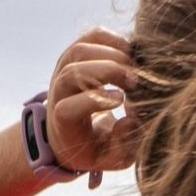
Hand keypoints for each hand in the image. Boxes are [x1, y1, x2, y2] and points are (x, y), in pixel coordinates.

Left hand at [46, 28, 140, 174]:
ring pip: (80, 50)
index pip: (69, 107)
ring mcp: (64, 69)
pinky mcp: (76, 54)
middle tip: (136, 80)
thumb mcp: (111, 158)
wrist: (74, 129)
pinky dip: (111, 38)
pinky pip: (89, 37)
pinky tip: (131, 50)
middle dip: (107, 72)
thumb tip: (130, 118)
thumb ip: (122, 144)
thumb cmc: (96, 147)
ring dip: (110, 53)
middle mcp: (59, 92)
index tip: (123, 100)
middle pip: (73, 72)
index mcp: (64, 123)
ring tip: (136, 65)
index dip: (95, 101)